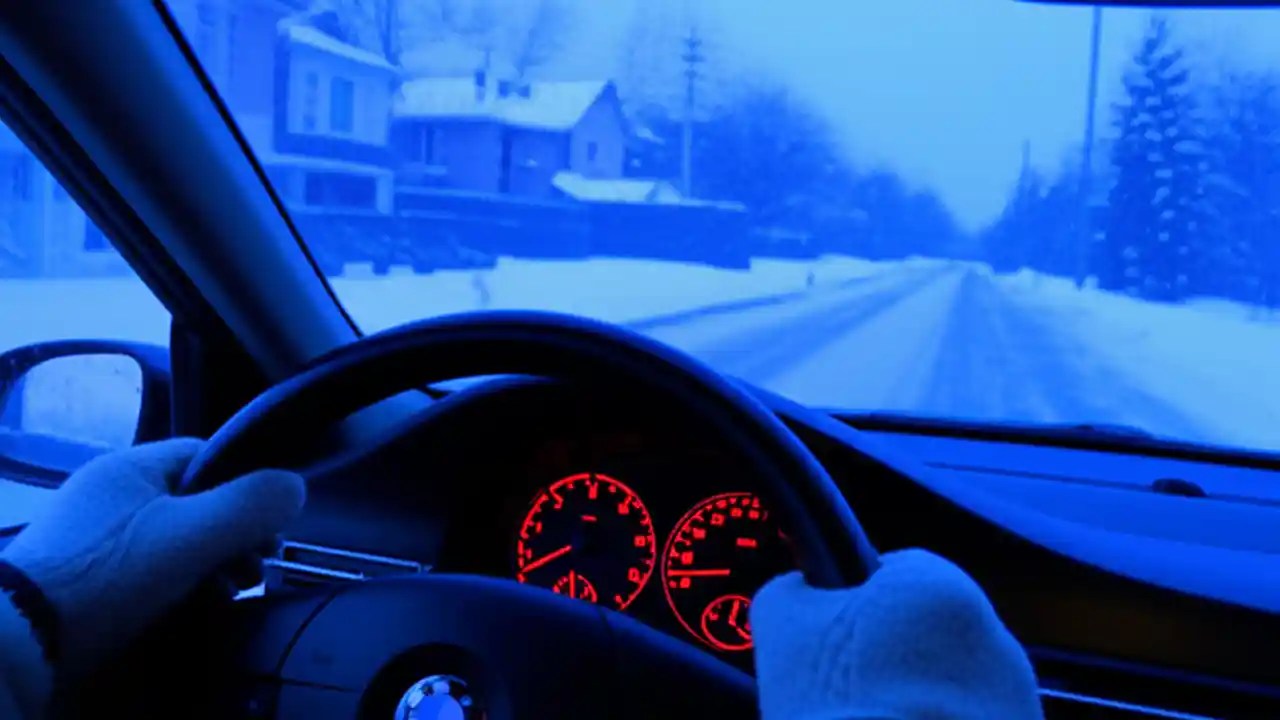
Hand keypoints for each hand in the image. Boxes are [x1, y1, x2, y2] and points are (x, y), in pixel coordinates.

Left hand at [1, 438, 304, 676]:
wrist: (24, 637)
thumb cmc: (109, 573)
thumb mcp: (191, 534)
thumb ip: (250, 505)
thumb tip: (297, 486)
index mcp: (130, 466)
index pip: (207, 454)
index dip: (246, 485)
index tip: (268, 526)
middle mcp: (108, 492)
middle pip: (195, 501)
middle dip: (233, 534)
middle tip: (253, 569)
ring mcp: (92, 536)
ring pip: (172, 537)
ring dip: (208, 562)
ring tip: (225, 592)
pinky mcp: (82, 576)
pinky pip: (146, 568)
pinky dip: (175, 583)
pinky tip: (188, 606)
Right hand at [750, 549, 1042, 719]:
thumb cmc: (835, 712)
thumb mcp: (779, 623)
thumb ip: (795, 590)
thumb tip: (801, 589)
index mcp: (939, 584)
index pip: (891, 569)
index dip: (853, 604)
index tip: (829, 641)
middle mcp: (997, 632)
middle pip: (929, 630)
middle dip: (893, 658)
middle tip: (846, 697)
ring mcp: (1020, 699)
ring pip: (954, 686)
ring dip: (922, 703)